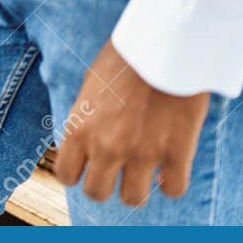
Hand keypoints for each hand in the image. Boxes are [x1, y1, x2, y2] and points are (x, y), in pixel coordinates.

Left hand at [54, 39, 210, 205]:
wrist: (164, 43)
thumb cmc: (125, 57)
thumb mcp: (91, 84)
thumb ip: (86, 116)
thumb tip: (87, 137)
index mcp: (80, 128)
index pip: (66, 174)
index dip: (78, 173)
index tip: (89, 166)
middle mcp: (106, 146)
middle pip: (96, 193)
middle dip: (105, 185)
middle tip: (117, 172)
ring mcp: (141, 153)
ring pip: (133, 199)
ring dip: (138, 188)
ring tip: (145, 173)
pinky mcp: (176, 153)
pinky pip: (174, 190)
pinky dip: (172, 183)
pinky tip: (171, 169)